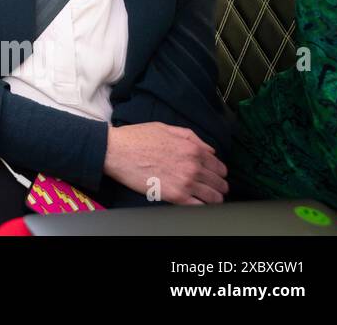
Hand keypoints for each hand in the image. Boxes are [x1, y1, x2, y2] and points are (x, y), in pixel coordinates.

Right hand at [103, 123, 228, 204]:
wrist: (116, 151)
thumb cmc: (137, 138)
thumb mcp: (166, 128)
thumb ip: (192, 138)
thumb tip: (210, 150)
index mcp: (193, 149)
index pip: (219, 166)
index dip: (219, 172)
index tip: (215, 176)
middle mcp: (193, 166)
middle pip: (220, 183)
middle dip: (219, 186)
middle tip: (214, 189)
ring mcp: (186, 183)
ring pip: (214, 197)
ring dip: (214, 198)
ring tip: (208, 199)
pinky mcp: (175, 196)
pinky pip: (200, 207)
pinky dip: (202, 207)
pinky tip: (197, 203)